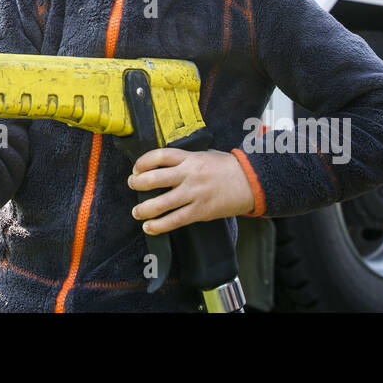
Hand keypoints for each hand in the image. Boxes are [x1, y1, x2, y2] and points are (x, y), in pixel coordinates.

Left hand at [126, 148, 255, 233]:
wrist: (250, 182)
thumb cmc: (227, 167)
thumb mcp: (204, 155)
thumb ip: (185, 159)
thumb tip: (165, 164)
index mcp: (189, 158)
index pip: (159, 156)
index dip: (142, 162)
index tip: (136, 168)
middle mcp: (188, 175)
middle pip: (154, 179)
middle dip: (137, 183)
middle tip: (132, 185)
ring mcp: (193, 194)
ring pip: (161, 203)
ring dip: (143, 208)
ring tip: (137, 211)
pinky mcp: (200, 212)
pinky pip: (175, 220)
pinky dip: (159, 225)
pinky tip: (150, 227)